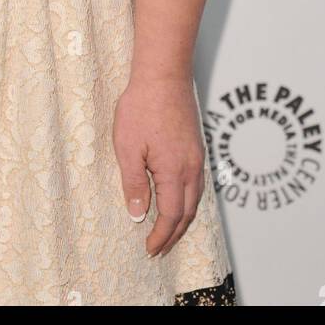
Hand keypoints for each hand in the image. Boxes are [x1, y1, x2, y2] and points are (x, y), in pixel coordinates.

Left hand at [112, 75, 205, 258]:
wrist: (164, 76)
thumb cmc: (142, 107)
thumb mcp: (128, 147)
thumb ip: (134, 183)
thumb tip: (138, 213)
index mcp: (174, 172)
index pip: (171, 216)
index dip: (160, 236)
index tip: (149, 248)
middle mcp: (191, 168)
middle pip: (187, 213)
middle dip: (173, 235)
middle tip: (158, 248)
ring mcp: (196, 157)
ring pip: (194, 199)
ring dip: (182, 220)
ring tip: (167, 232)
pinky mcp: (196, 147)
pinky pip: (196, 184)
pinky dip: (187, 201)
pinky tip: (177, 201)